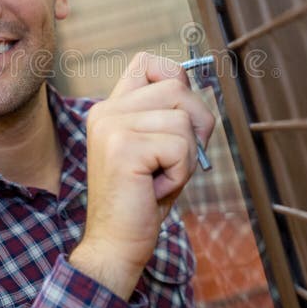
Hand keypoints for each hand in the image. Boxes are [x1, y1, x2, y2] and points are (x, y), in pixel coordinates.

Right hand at [69, 52, 214, 298]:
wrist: (115, 244)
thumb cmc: (142, 200)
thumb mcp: (156, 148)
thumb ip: (168, 116)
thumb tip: (200, 93)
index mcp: (111, 109)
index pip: (149, 63)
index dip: (176, 79)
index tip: (180, 115)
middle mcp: (107, 111)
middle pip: (177, 88)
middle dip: (195, 125)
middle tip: (176, 160)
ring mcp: (112, 127)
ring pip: (183, 119)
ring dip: (186, 156)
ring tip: (160, 177)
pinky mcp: (124, 147)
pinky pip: (181, 146)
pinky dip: (180, 173)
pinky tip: (155, 188)